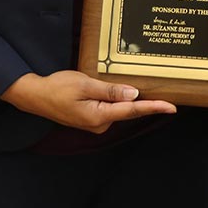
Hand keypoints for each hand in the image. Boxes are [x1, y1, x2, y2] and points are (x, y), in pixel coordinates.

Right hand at [0, 70, 175, 133]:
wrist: (35, 96)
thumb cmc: (57, 88)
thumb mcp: (84, 84)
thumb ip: (109, 90)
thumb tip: (133, 94)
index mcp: (99, 115)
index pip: (132, 110)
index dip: (154, 107)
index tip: (172, 107)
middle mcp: (99, 123)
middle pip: (128, 111)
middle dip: (145, 103)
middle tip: (166, 97)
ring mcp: (95, 123)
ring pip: (119, 110)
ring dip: (129, 100)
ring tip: (140, 88)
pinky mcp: (90, 119)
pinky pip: (110, 109)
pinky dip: (117, 101)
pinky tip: (121, 93)